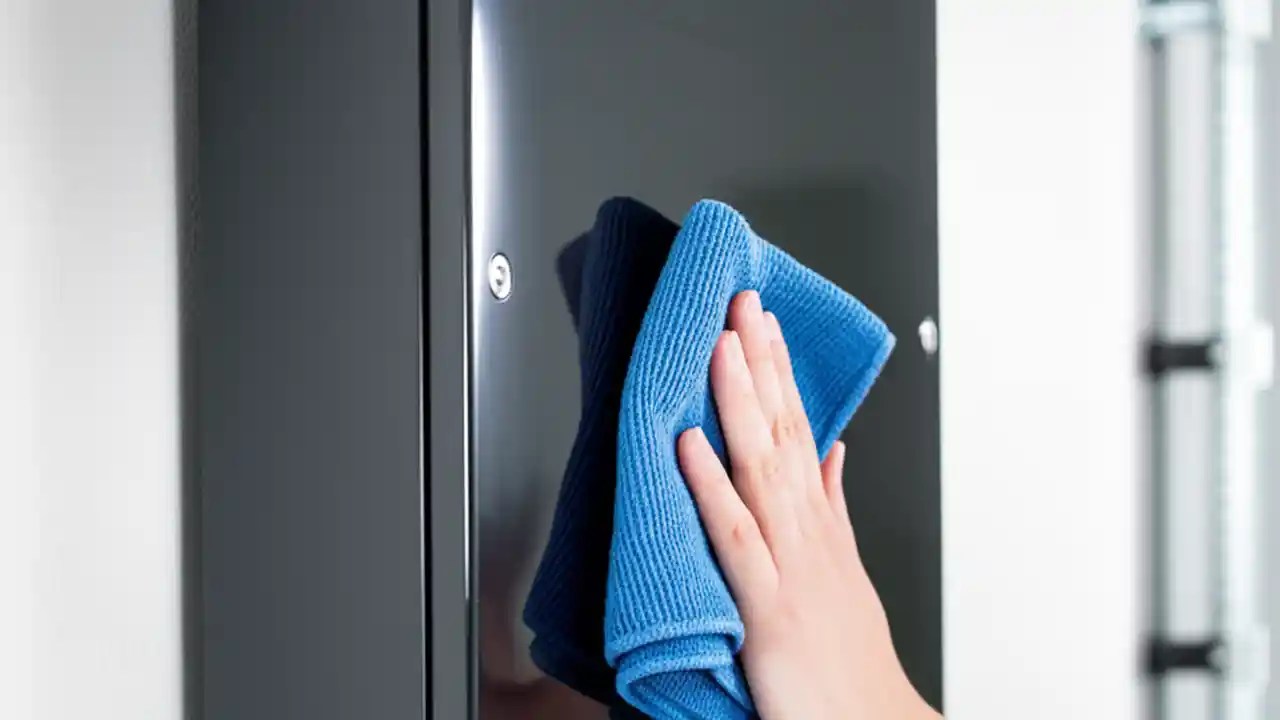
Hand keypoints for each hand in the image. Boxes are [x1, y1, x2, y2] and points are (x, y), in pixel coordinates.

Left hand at [677, 291, 938, 719]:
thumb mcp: (846, 571)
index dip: (778, 374)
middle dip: (761, 363)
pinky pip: (734, 539)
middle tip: (742, 302)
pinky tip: (690, 443)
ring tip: (721, 343)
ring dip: (741, 401)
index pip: (799, 431)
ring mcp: (790, 567)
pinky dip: (712, 487)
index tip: (761, 322)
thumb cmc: (851, 660)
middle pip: (784, 433)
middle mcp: (807, 535)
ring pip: (763, 468)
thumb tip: (831, 454)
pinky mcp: (768, 609)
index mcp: (819, 526)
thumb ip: (834, 509)